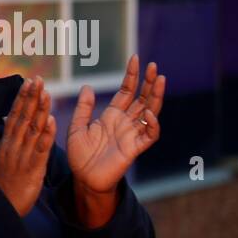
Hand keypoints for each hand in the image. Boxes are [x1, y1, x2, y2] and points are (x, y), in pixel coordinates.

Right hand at [0, 75, 56, 216]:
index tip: (29, 82)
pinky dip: (46, 134)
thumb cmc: (5, 184)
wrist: (1, 206)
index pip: (15, 116)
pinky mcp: (33, 168)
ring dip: (39, 110)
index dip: (22, 98)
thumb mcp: (5, 159)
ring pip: (32, 129)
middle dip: (30, 98)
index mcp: (7, 143)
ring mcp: (23, 156)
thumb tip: (15, 125)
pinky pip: (41, 149)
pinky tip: (51, 121)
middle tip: (37, 79)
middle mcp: (13, 146)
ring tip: (46, 93)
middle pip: (23, 118)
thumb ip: (12, 142)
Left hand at [67, 55, 163, 193]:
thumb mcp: (77, 127)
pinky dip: (152, 123)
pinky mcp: (135, 148)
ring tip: (160, 79)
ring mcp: (132, 134)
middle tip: (153, 66)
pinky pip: (150, 134)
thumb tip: (87, 86)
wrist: (83, 179)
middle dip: (148, 82)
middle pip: (142, 98)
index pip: (126, 91)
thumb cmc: (80, 155)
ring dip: (156, 96)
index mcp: (112, 115)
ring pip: (151, 112)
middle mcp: (125, 122)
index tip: (135, 58)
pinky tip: (148, 112)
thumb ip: (83, 108)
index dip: (131, 76)